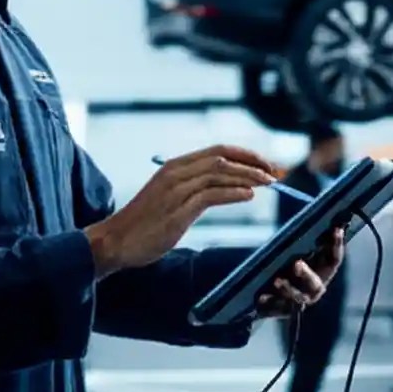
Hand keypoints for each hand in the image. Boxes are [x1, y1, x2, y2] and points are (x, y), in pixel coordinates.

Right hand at [84, 145, 276, 277]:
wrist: (116, 241)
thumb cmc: (145, 224)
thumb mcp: (172, 198)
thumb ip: (198, 189)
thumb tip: (233, 188)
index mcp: (176, 166)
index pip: (218, 150)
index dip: (246, 154)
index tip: (267, 163)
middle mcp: (176, 172)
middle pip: (223, 157)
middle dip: (254, 162)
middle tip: (277, 172)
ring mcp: (176, 190)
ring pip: (220, 172)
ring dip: (249, 176)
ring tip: (270, 182)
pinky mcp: (177, 210)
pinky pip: (211, 195)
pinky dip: (234, 192)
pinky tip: (249, 195)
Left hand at [256, 227, 345, 317]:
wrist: (272, 291)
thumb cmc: (289, 261)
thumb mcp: (297, 250)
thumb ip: (305, 240)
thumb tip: (309, 219)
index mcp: (324, 271)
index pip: (335, 258)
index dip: (337, 244)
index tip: (336, 229)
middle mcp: (315, 288)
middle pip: (315, 283)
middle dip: (306, 274)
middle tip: (296, 264)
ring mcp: (300, 301)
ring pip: (297, 297)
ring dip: (287, 288)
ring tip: (276, 281)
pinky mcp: (283, 310)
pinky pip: (276, 307)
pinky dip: (269, 302)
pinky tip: (260, 297)